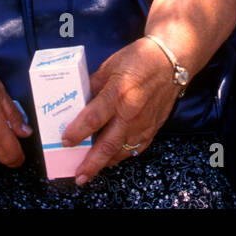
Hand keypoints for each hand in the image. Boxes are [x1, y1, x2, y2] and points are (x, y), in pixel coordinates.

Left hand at [60, 39, 180, 184]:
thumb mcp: (109, 66)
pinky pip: (136, 149)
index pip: (93, 118)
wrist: (170, 62)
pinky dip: (122, 156)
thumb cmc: (139, 59)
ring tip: (90, 171)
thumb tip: (76, 101)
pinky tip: (111, 159)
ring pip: (122, 151)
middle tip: (78, 176)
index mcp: (118, 93)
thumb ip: (92, 86)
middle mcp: (131, 113)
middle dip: (91, 163)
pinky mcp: (153, 128)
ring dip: (105, 163)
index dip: (77, 132)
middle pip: (108, 144)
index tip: (65, 141)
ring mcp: (144, 123)